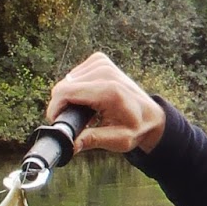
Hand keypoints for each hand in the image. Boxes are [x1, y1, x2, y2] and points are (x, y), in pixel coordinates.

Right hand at [47, 53, 165, 155]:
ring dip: (71, 97)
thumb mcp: (119, 140)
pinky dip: (77, 87)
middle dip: (64, 105)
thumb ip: (94, 140)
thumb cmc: (136, 129)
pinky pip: (75, 75)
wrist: (151, 115)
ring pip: (67, 81)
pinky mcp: (99, 60)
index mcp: (109, 91)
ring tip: (87, 111)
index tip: (57, 122)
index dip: (55, 108)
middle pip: (63, 86)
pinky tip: (89, 98)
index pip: (66, 92)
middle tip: (78, 122)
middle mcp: (105, 72)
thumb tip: (71, 145)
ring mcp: (102, 63)